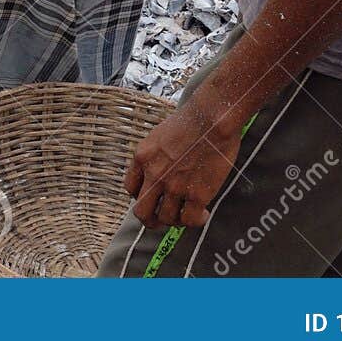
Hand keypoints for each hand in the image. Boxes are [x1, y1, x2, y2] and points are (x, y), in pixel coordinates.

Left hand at [123, 95, 243, 228]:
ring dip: (176, 220)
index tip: (153, 197)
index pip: (130, 189)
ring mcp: (174, 186)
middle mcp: (154, 175)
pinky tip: (202, 213)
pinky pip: (189, 220)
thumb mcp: (159, 136)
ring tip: (187, 213)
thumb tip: (161, 170)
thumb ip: (155, 156)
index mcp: (142, 158)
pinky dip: (195, 221)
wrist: (211, 119)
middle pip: (141, 212)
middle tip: (162, 220)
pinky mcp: (196, 194)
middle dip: (151, 220)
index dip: (141, 197)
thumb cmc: (190, 121)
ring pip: (166, 219)